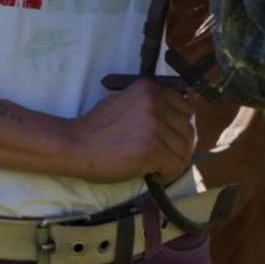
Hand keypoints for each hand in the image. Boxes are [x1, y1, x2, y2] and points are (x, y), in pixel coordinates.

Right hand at [62, 80, 196, 183]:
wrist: (75, 145)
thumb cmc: (97, 128)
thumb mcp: (126, 103)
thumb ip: (150, 106)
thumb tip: (175, 124)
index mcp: (149, 88)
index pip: (186, 109)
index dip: (180, 129)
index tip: (168, 141)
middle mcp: (155, 101)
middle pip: (189, 130)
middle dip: (179, 148)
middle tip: (163, 159)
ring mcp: (155, 124)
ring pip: (184, 150)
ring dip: (173, 163)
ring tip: (155, 167)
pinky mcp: (152, 147)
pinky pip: (176, 166)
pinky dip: (167, 175)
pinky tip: (152, 175)